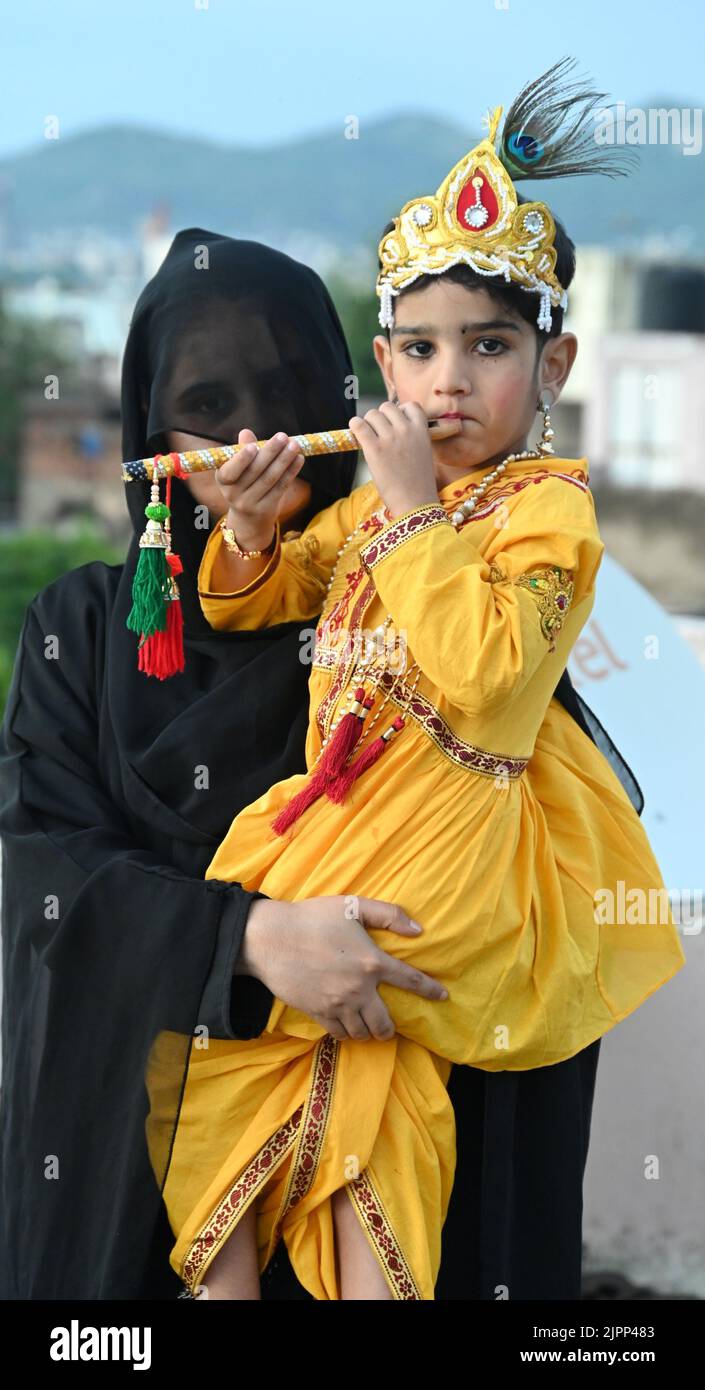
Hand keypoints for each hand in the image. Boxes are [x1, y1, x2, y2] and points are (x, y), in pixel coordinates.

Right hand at [213, 427, 305, 549]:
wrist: (248, 517)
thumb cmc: (242, 482)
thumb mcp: (238, 468)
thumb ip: (242, 450)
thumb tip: (246, 432)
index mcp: (223, 480)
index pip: (230, 471)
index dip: (241, 460)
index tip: (253, 446)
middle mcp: (233, 494)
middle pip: (254, 471)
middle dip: (270, 452)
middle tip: (282, 436)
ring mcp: (250, 503)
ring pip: (270, 479)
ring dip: (284, 460)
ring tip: (295, 445)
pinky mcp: (266, 508)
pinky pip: (280, 487)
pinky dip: (291, 472)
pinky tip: (299, 459)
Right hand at [237, 895, 447, 1041]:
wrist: (270, 939)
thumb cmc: (312, 917)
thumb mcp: (352, 905)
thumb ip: (388, 914)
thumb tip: (417, 930)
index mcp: (371, 962)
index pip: (410, 981)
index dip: (430, 990)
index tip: (442, 996)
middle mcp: (358, 989)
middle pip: (385, 1023)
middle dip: (391, 1028)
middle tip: (390, 1024)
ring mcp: (337, 1005)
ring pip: (362, 1032)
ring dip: (369, 1031)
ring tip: (368, 1025)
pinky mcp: (318, 1013)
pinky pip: (339, 1034)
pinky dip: (347, 1033)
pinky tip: (347, 1026)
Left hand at [347, 401, 439, 518]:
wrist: (415, 503)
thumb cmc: (418, 484)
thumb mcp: (423, 453)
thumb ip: (411, 437)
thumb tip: (390, 427)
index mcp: (422, 430)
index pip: (410, 405)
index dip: (400, 411)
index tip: (395, 423)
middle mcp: (406, 430)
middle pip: (387, 407)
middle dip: (381, 418)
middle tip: (379, 434)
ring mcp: (390, 438)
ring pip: (372, 414)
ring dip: (368, 423)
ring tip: (369, 437)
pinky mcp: (374, 449)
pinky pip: (359, 425)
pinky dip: (355, 426)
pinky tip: (356, 434)